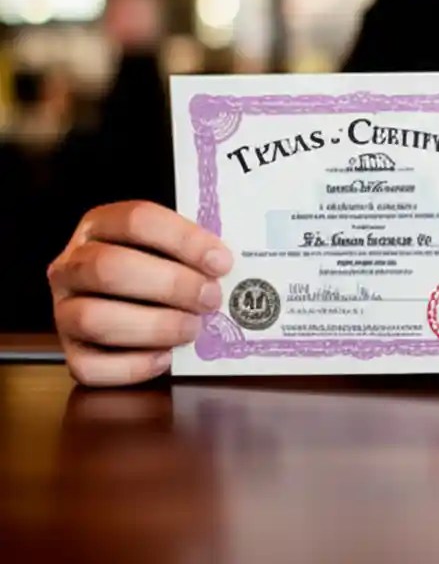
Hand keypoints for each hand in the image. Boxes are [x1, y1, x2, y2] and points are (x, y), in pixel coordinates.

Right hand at [48, 201, 232, 386]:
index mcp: (100, 226)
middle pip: (110, 267)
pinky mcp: (69, 353)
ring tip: (192, 329)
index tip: (221, 262)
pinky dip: (133, 366)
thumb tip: (227, 268)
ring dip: (154, 326)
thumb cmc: (160, 269)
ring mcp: (62, 310)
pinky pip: (89, 367)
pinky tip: (166, 359)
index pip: (136, 220)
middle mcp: (71, 265)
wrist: (125, 303)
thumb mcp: (171, 248)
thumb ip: (192, 252)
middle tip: (210, 299)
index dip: (183, 240)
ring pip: (93, 319)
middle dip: (170, 285)